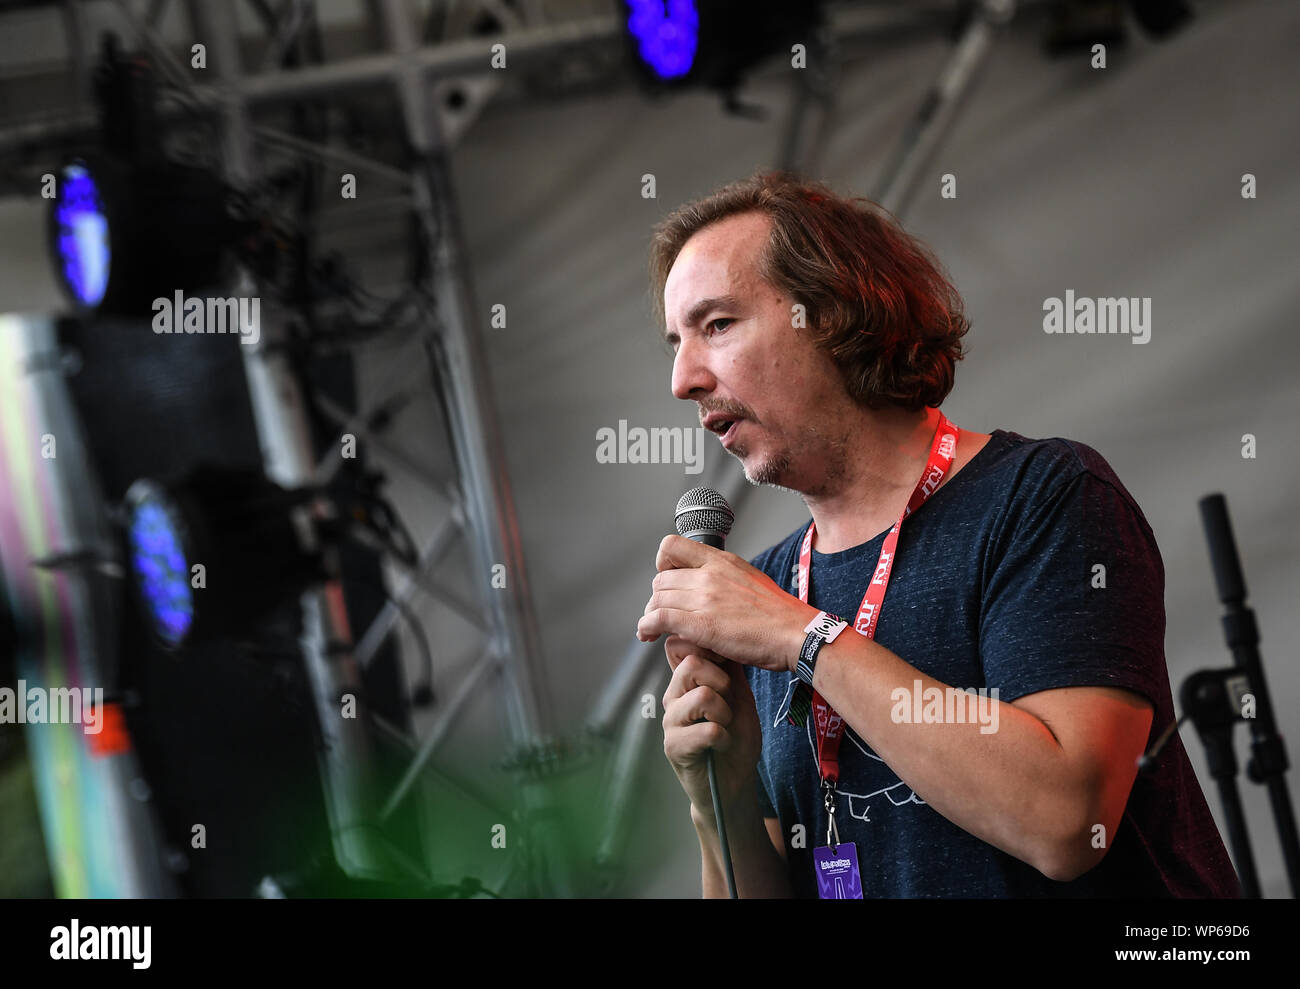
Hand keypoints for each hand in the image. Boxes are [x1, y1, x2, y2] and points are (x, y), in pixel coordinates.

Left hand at [637, 534, 816, 673]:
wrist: (796, 634)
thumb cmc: (780, 615)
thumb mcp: (750, 579)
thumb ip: (726, 578)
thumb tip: (714, 584)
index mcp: (722, 561)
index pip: (672, 545)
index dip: (662, 563)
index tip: (667, 579)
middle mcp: (710, 575)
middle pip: (661, 579)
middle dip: (656, 597)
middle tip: (660, 613)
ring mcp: (705, 599)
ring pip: (657, 599)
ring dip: (649, 615)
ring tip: (651, 629)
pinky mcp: (702, 624)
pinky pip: (659, 619)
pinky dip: (646, 627)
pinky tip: (647, 635)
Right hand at [661, 645, 761, 819]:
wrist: (734, 783)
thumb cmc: (736, 739)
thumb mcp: (739, 698)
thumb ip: (729, 671)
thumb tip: (726, 639)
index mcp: (685, 683)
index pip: (683, 648)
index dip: (710, 652)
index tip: (728, 672)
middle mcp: (673, 698)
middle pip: (692, 664)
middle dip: (722, 682)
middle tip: (727, 706)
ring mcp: (671, 721)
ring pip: (702, 696)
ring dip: (725, 714)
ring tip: (725, 728)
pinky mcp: (674, 746)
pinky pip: (708, 730)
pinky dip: (724, 739)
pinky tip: (722, 746)